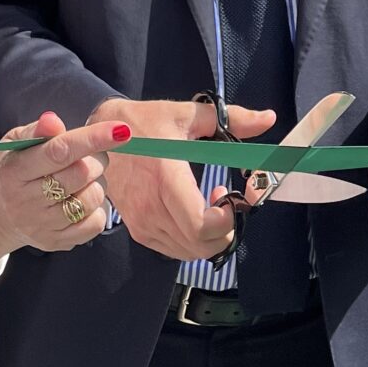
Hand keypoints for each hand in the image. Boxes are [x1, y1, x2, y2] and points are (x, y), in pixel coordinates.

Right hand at [0, 112, 124, 283]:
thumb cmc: (14, 168)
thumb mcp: (16, 143)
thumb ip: (37, 131)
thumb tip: (53, 120)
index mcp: (14, 171)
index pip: (59, 152)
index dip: (92, 138)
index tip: (120, 129)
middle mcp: (25, 201)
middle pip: (80, 175)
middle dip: (96, 160)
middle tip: (92, 155)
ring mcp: (40, 225)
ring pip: (90, 199)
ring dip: (97, 183)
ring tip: (84, 178)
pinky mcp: (54, 242)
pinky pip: (94, 224)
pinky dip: (97, 208)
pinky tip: (82, 198)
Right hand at [88, 97, 276, 261]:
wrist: (99, 136)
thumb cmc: (144, 124)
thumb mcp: (186, 114)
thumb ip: (231, 119)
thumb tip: (268, 119)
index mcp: (165, 180)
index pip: (200, 227)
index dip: (226, 222)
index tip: (235, 200)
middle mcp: (151, 210)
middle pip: (200, 246)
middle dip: (225, 230)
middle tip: (227, 200)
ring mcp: (142, 224)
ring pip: (189, 252)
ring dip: (209, 235)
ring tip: (211, 203)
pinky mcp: (138, 231)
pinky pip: (174, 249)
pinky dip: (192, 239)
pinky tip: (193, 212)